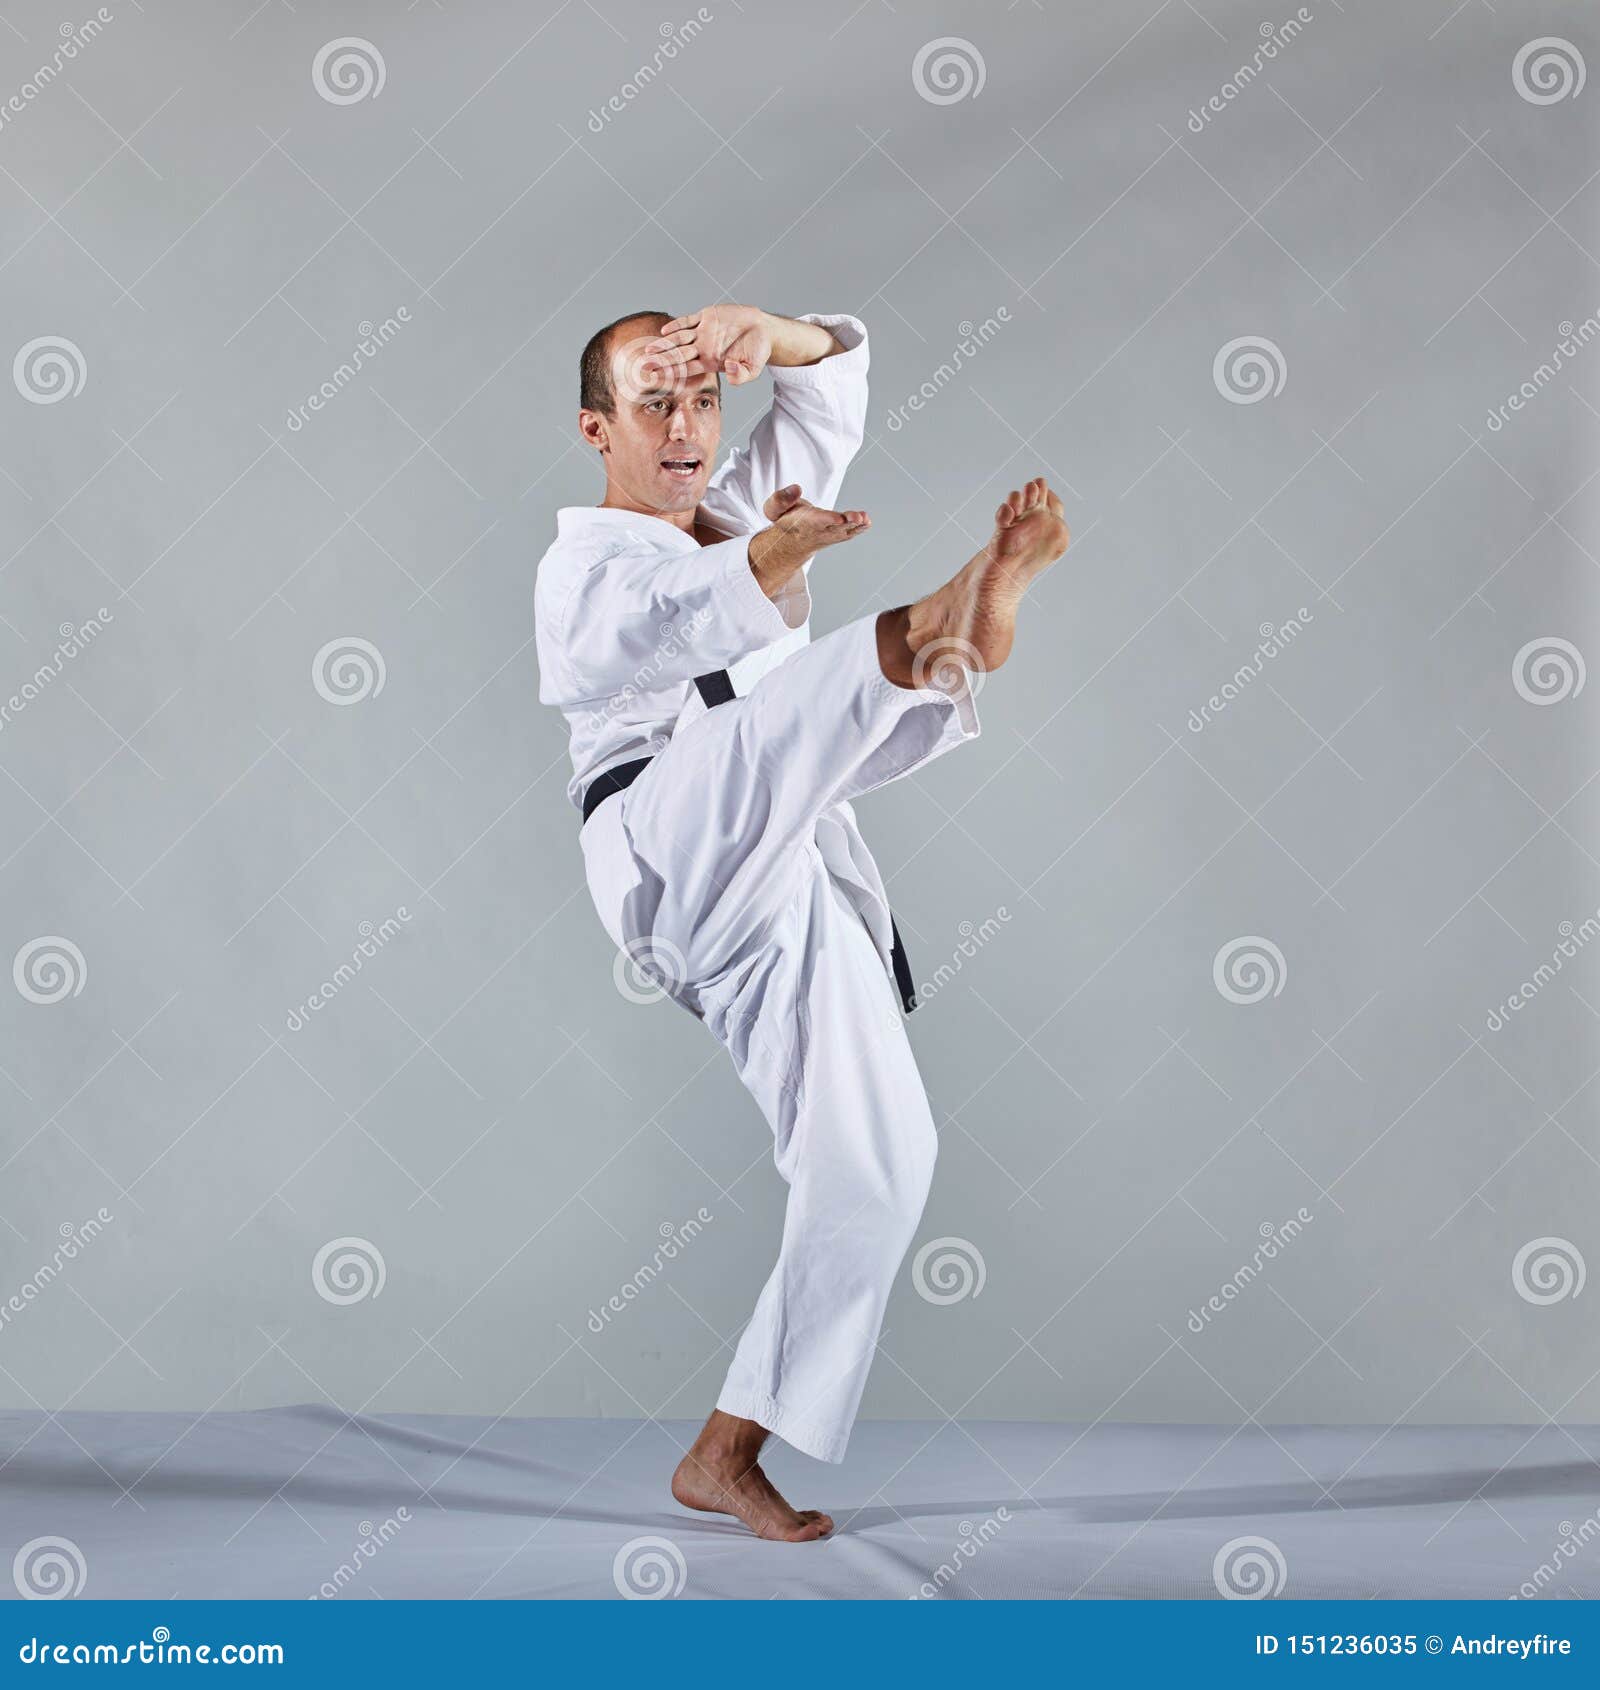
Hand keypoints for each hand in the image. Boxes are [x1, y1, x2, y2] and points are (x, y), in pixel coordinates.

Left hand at [642, 305, 772, 385]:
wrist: (763, 330)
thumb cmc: (758, 352)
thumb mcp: (753, 368)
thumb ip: (742, 375)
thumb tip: (730, 373)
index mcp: (710, 362)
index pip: (687, 369)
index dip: (672, 373)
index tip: (657, 378)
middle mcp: (703, 348)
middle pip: (678, 355)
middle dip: (662, 360)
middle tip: (644, 365)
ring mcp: (703, 332)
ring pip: (679, 339)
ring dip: (665, 344)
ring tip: (650, 350)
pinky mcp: (707, 317)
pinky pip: (688, 321)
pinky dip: (676, 325)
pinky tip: (664, 331)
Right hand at [749, 485, 868, 595]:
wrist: (791, 544)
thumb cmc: (786, 522)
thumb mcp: (773, 509)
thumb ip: (781, 499)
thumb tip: (796, 488)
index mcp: (803, 524)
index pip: (816, 522)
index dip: (828, 520)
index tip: (839, 518)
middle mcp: (819, 531)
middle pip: (835, 527)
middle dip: (847, 522)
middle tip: (858, 516)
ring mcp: (830, 535)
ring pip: (844, 531)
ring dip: (856, 525)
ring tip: (864, 517)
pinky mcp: (838, 535)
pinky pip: (849, 533)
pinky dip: (859, 528)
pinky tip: (867, 521)